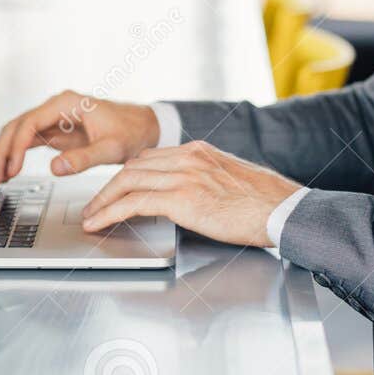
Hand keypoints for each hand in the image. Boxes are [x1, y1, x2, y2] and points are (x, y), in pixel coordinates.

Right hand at [0, 90, 159, 186]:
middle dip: (1, 153)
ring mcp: (52, 119)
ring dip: (3, 155)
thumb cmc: (131, 131)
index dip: (16, 147)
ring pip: (16, 134)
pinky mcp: (54, 132)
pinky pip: (26, 142)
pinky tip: (7, 173)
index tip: (12, 169)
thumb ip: (84, 158)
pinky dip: (14, 157)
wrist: (143, 127)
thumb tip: (54, 168)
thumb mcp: (112, 147)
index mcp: (66, 103)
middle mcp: (55, 108)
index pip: (30, 122)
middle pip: (16, 127)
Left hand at [80, 141, 301, 245]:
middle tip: (93, 204)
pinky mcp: (182, 198)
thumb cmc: (265, 202)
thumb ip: (205, 181)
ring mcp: (184, 175)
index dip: (127, 175)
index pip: (150, 158)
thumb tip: (192, 197)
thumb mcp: (230, 180)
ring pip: (127, 182)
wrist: (283, 209)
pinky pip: (135, 203)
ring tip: (90, 217)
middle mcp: (188, 157)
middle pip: (133, 167)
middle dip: (108, 187)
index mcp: (199, 151)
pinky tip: (100, 223)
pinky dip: (111, 212)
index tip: (115, 188)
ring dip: (102, 201)